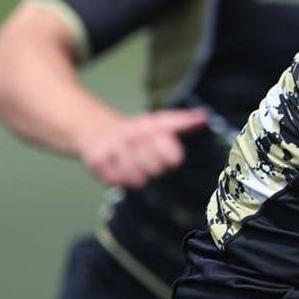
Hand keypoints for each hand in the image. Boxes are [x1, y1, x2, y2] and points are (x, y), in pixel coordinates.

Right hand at [77, 108, 210, 188]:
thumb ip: (182, 123)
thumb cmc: (135, 133)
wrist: (94, 130)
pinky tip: (119, 171)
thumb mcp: (157, 124)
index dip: (172, 151)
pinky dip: (120, 180)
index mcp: (149, 124)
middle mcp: (131, 133)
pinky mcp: (97, 160)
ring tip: (136, 169)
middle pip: (155, 165)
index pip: (165, 133)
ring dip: (139, 177)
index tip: (175, 160)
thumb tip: (204, 117)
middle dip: (157, 169)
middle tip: (152, 165)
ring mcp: (113, 147)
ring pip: (136, 177)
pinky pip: (116, 181)